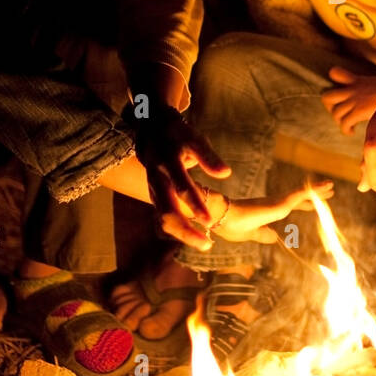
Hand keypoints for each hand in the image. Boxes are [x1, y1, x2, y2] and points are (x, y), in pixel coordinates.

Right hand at [136, 104, 230, 240]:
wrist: (150, 130)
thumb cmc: (178, 135)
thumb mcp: (193, 139)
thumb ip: (208, 157)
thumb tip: (226, 173)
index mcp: (167, 164)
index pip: (181, 189)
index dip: (195, 206)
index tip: (209, 222)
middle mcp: (157, 181)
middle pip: (167, 213)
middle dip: (186, 231)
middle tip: (207, 244)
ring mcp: (153, 191)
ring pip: (163, 220)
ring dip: (182, 235)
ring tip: (205, 244)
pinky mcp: (155, 197)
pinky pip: (163, 218)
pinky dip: (177, 231)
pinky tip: (194, 238)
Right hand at [213, 180, 334, 243]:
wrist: (223, 219)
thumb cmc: (233, 227)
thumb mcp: (251, 234)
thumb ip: (263, 235)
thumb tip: (275, 237)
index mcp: (269, 210)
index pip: (290, 205)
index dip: (304, 204)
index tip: (314, 204)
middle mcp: (275, 202)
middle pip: (300, 197)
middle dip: (315, 195)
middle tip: (329, 190)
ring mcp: (279, 201)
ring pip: (303, 194)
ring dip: (318, 190)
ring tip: (331, 186)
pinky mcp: (280, 203)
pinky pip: (302, 194)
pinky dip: (315, 191)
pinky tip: (326, 187)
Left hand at [321, 67, 375, 134]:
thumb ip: (374, 88)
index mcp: (357, 81)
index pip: (336, 73)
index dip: (334, 80)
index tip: (340, 88)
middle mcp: (352, 90)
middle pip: (327, 97)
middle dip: (329, 107)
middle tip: (338, 112)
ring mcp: (354, 101)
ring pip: (335, 113)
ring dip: (339, 121)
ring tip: (348, 125)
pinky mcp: (358, 112)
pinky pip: (344, 124)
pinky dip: (346, 130)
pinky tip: (352, 132)